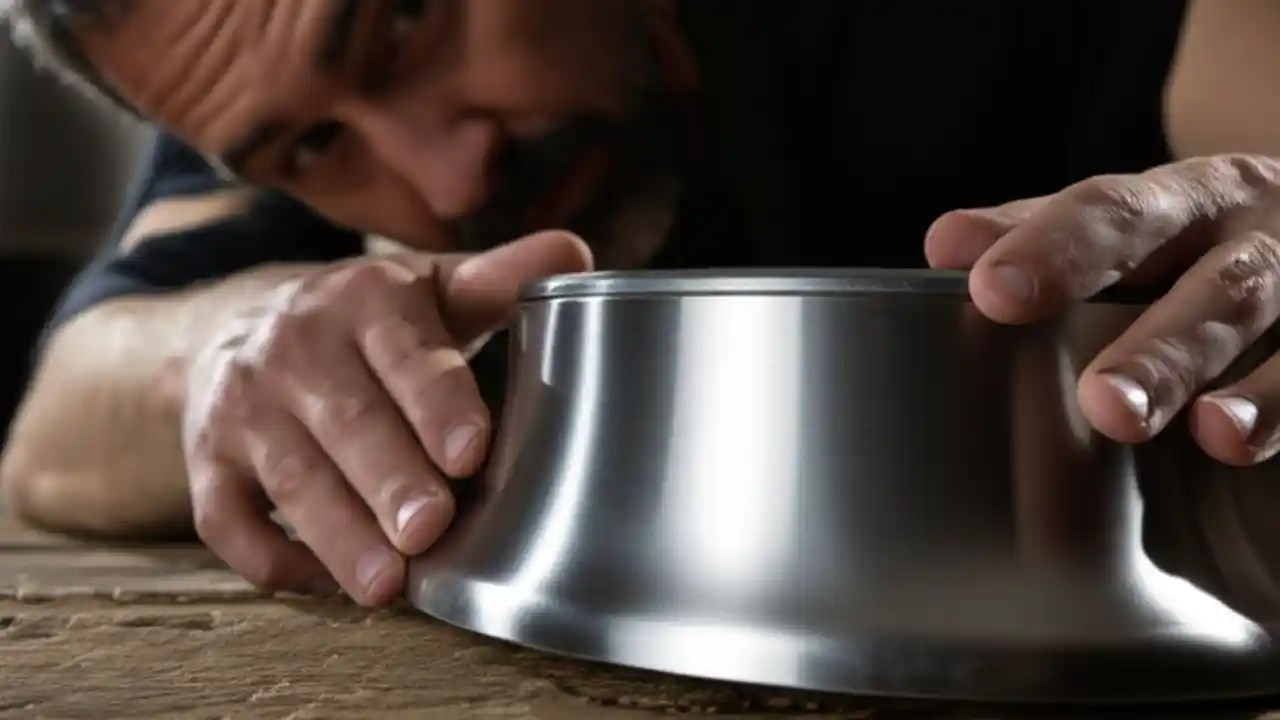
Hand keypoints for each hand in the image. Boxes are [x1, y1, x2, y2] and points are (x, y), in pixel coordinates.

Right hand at [181, 230, 591, 606]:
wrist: (237, 327)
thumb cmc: (366, 322)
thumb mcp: (429, 288)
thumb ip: (498, 281)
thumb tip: (576, 254)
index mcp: (364, 298)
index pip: (404, 351)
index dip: (437, 400)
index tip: (469, 451)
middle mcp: (296, 346)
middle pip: (347, 421)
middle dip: (388, 479)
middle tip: (430, 528)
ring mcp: (244, 407)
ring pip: (291, 476)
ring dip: (337, 533)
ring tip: (386, 584)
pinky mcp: (208, 461)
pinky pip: (228, 518)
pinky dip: (273, 558)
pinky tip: (327, 584)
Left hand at [925, 154, 1279, 466]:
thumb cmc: (1202, 234)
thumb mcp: (1138, 219)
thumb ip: (1041, 232)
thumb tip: (945, 245)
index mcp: (1193, 197)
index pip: (1120, 212)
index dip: (1058, 249)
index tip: (994, 291)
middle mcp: (1265, 233)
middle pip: (1220, 286)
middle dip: (1161, 346)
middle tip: (1104, 403)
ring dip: (1253, 392)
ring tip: (1208, 435)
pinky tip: (1243, 448)